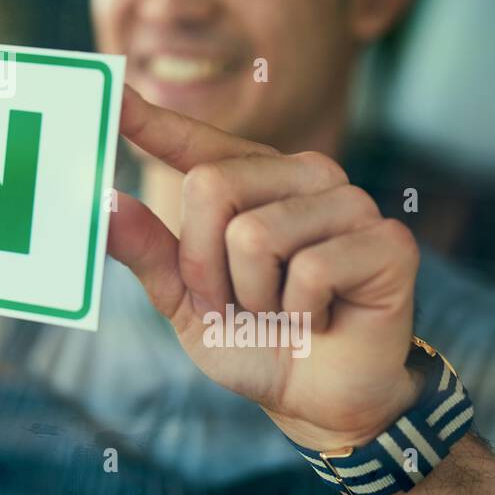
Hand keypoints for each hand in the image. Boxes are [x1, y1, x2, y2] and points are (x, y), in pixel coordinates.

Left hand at [107, 85, 420, 450]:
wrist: (318, 400)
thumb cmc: (255, 340)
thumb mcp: (186, 302)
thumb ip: (150, 254)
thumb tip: (105, 207)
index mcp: (254, 180)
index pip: (196, 143)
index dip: (152, 119)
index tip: (111, 94)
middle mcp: (304, 176)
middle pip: (210, 185)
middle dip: (206, 266)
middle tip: (239, 303)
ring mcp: (351, 203)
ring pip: (254, 234)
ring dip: (256, 297)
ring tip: (286, 312)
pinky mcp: (388, 241)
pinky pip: (310, 270)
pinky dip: (302, 312)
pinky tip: (325, 319)